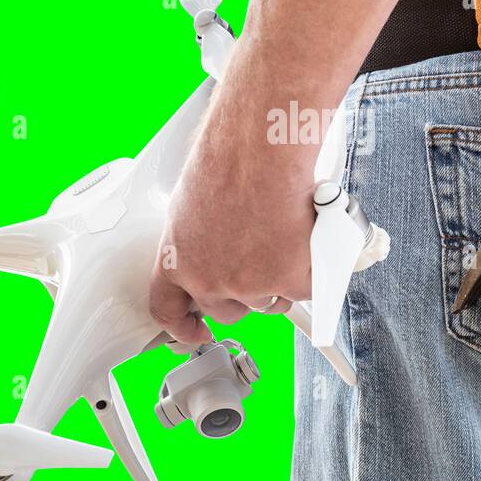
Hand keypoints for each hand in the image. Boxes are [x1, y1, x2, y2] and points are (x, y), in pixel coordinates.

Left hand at [148, 89, 318, 344]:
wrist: (262, 148)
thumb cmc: (230, 158)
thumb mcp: (193, 203)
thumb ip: (201, 237)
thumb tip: (218, 244)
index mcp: (177, 259)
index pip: (167, 310)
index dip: (182, 328)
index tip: (196, 332)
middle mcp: (209, 280)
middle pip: (227, 310)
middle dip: (244, 295)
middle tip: (260, 266)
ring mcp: (249, 286)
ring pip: (269, 302)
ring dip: (280, 280)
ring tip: (285, 238)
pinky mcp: (289, 281)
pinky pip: (306, 287)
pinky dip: (313, 266)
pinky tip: (307, 236)